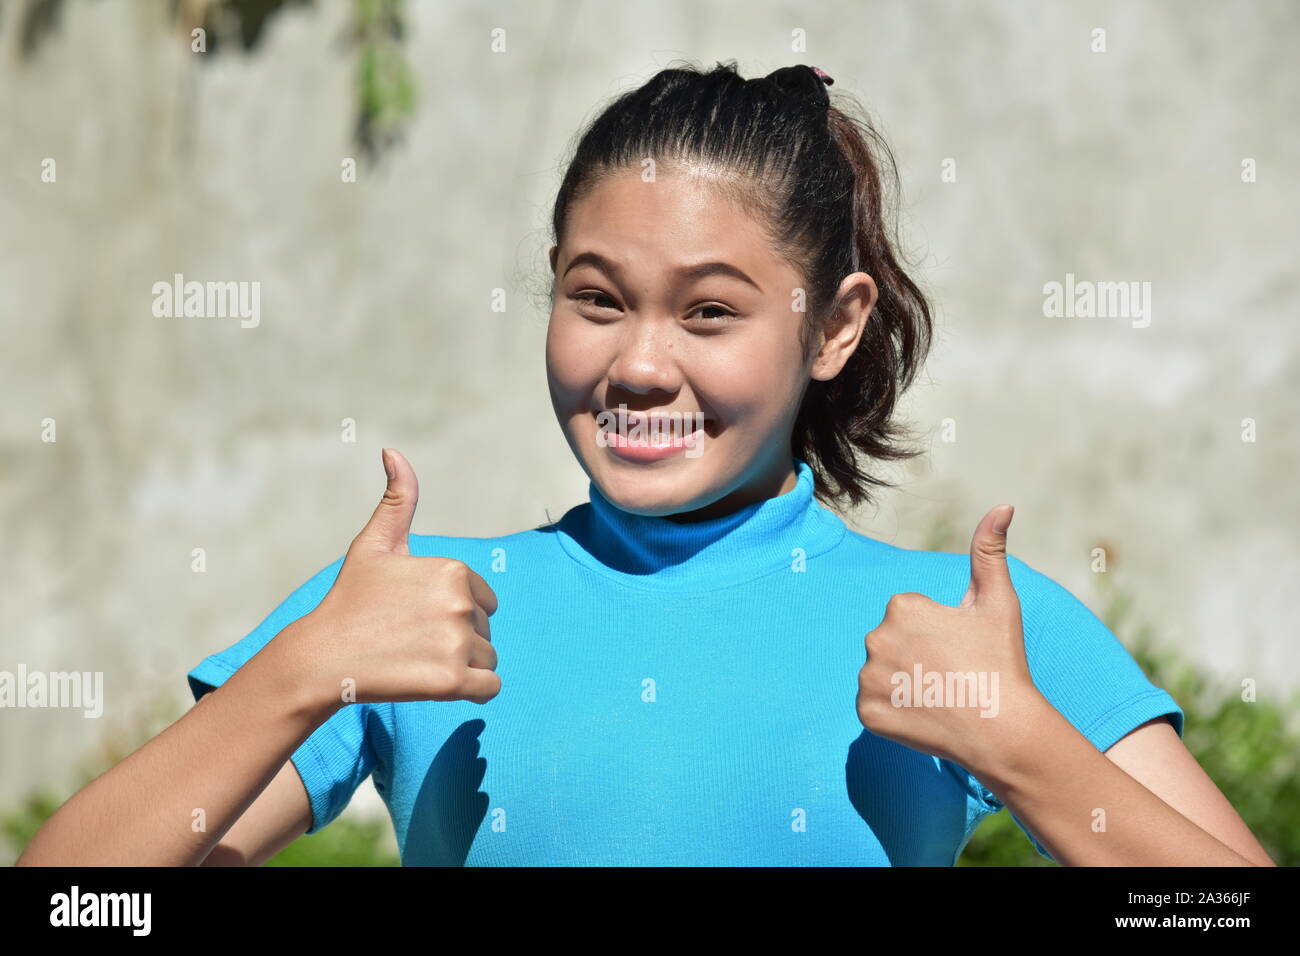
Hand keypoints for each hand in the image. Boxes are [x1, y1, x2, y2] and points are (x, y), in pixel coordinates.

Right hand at [285, 448, 501, 710]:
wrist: (321, 659)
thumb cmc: (349, 601)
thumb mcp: (374, 545)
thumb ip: (397, 500)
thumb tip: (392, 450)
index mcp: (452, 569)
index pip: (483, 599)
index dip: (452, 612)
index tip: (414, 616)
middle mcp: (461, 602)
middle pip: (485, 629)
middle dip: (456, 639)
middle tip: (410, 641)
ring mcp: (458, 642)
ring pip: (488, 659)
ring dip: (461, 666)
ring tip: (417, 661)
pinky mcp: (453, 681)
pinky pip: (490, 688)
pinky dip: (472, 690)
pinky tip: (436, 684)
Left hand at [855, 505, 1041, 769]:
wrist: (1002, 729)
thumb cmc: (1001, 662)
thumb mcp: (997, 602)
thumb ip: (989, 551)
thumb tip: (1003, 506)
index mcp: (902, 606)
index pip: (908, 616)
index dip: (935, 634)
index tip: (957, 651)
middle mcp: (876, 637)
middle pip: (890, 643)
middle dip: (914, 656)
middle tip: (950, 675)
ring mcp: (869, 677)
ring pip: (880, 674)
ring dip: (902, 683)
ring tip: (938, 696)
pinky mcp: (867, 712)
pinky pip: (874, 706)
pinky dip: (893, 712)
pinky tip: (922, 715)